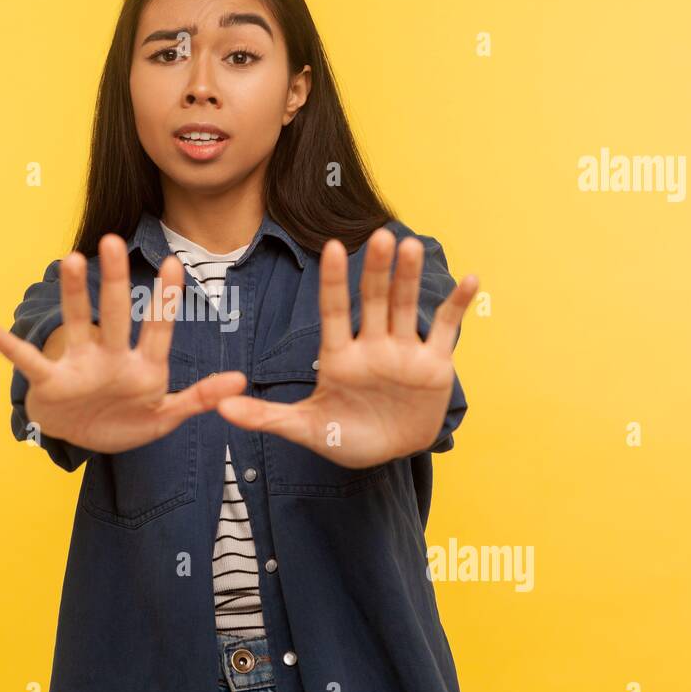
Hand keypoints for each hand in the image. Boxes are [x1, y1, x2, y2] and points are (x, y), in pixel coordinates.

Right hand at [0, 234, 248, 452]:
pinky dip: (8, 347)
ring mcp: (80, 365)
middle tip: (112, 241)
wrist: (87, 440)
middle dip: (116, 281)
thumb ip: (200, 398)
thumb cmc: (128, 420)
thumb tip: (242, 382)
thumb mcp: (166, 416)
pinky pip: (28, 362)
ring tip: (71, 259)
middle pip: (116, 314)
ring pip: (76, 324)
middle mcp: (111, 356)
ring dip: (73, 294)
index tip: (173, 262)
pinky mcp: (52, 382)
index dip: (166, 299)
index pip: (158, 327)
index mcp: (143, 366)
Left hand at [216, 227, 476, 466]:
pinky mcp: (434, 365)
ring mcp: (404, 352)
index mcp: (339, 356)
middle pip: (375, 301)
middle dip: (377, 271)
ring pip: (407, 307)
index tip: (331, 248)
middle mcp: (372, 345)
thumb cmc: (344, 438)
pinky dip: (458, 305)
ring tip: (412, 246)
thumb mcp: (304, 429)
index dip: (335, 282)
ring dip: (411, 277)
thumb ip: (265, 417)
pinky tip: (470, 279)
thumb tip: (220, 408)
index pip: (335, 311)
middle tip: (379, 236)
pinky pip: (448, 329)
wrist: (387, 454)